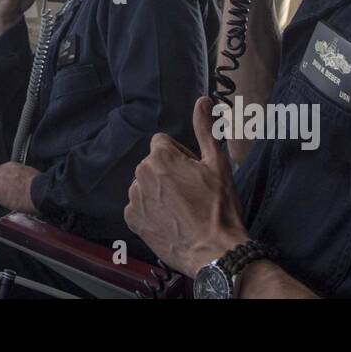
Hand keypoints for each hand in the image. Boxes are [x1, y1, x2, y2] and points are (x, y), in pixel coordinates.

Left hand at [124, 97, 249, 275]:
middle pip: (153, 164)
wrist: (214, 252)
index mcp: (160, 156)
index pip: (163, 143)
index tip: (194, 173)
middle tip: (191, 193)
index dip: (181, 156)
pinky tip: (170, 221)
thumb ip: (205, 129)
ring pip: (145, 184)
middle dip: (168, 173)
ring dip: (158, 192)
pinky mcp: (131, 220)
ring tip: (182, 210)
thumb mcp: (218, 164)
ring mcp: (134, 198)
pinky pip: (138, 206)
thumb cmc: (219, 208)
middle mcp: (141, 173)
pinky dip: (150, 211)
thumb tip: (202, 100)